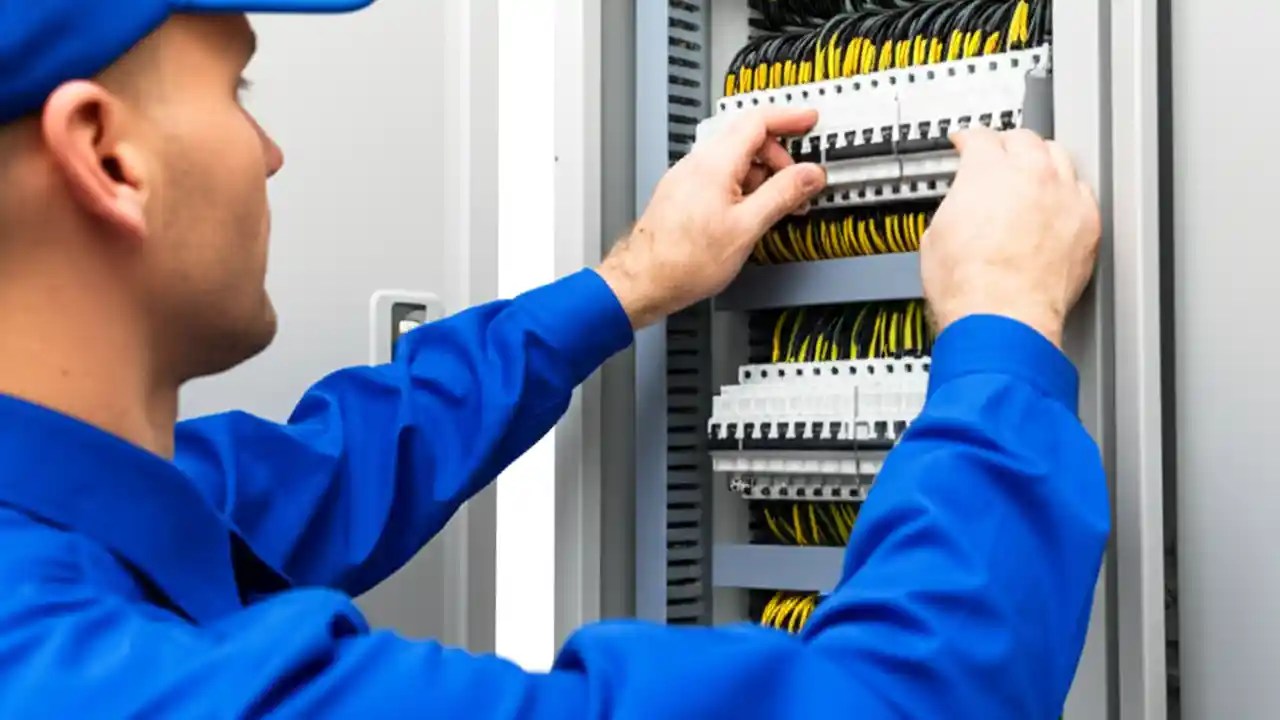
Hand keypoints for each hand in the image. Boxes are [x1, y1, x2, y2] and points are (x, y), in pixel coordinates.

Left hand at [597, 108, 826, 328]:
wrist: (644, 281)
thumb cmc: (683, 260)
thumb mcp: (747, 228)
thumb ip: (782, 195)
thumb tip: (810, 174)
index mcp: (714, 163)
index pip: (757, 120)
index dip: (788, 117)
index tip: (808, 120)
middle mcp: (697, 164)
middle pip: (747, 138)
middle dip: (778, 156)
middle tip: (799, 182)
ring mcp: (687, 178)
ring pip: (734, 160)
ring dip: (761, 175)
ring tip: (775, 206)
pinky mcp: (682, 194)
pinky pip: (719, 177)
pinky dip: (741, 187)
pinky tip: (748, 214)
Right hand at [922, 128, 1100, 347]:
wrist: (1001, 318)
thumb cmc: (968, 286)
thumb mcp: (936, 234)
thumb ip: (955, 205)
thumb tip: (961, 207)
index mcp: (987, 172)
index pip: (979, 137)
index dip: (968, 139)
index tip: (967, 144)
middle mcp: (1030, 175)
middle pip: (1024, 138)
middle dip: (1007, 144)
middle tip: (999, 154)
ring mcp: (1063, 196)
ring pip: (1060, 158)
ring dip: (1042, 161)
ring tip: (1033, 172)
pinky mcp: (1087, 223)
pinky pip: (1082, 192)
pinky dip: (1068, 193)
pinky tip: (1057, 203)